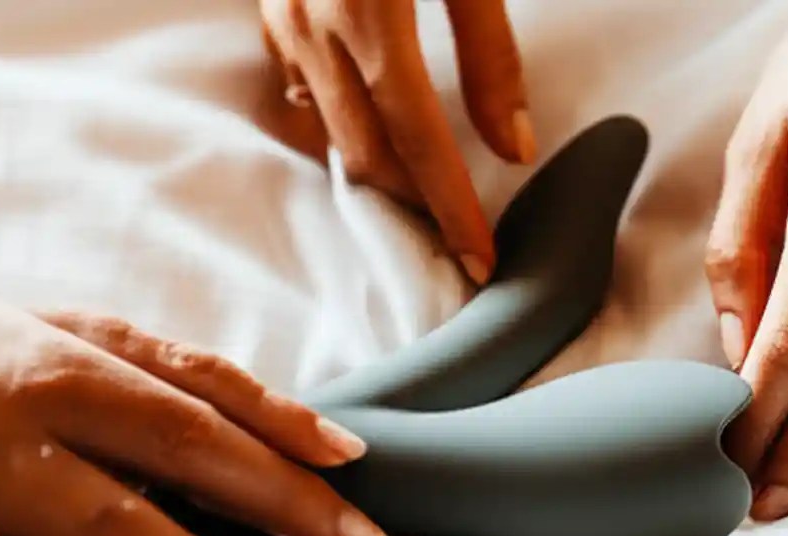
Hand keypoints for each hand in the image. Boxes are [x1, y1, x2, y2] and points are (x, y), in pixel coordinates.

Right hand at [259, 0, 535, 284]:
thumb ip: (491, 55)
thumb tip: (515, 148)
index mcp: (367, 12)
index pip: (418, 139)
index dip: (450, 206)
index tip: (479, 259)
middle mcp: (313, 25)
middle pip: (365, 152)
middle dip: (414, 203)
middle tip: (458, 234)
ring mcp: (283, 21)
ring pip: (328, 131)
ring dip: (376, 168)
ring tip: (422, 189)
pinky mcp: (271, 13)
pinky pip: (300, 96)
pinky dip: (338, 127)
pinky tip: (372, 130)